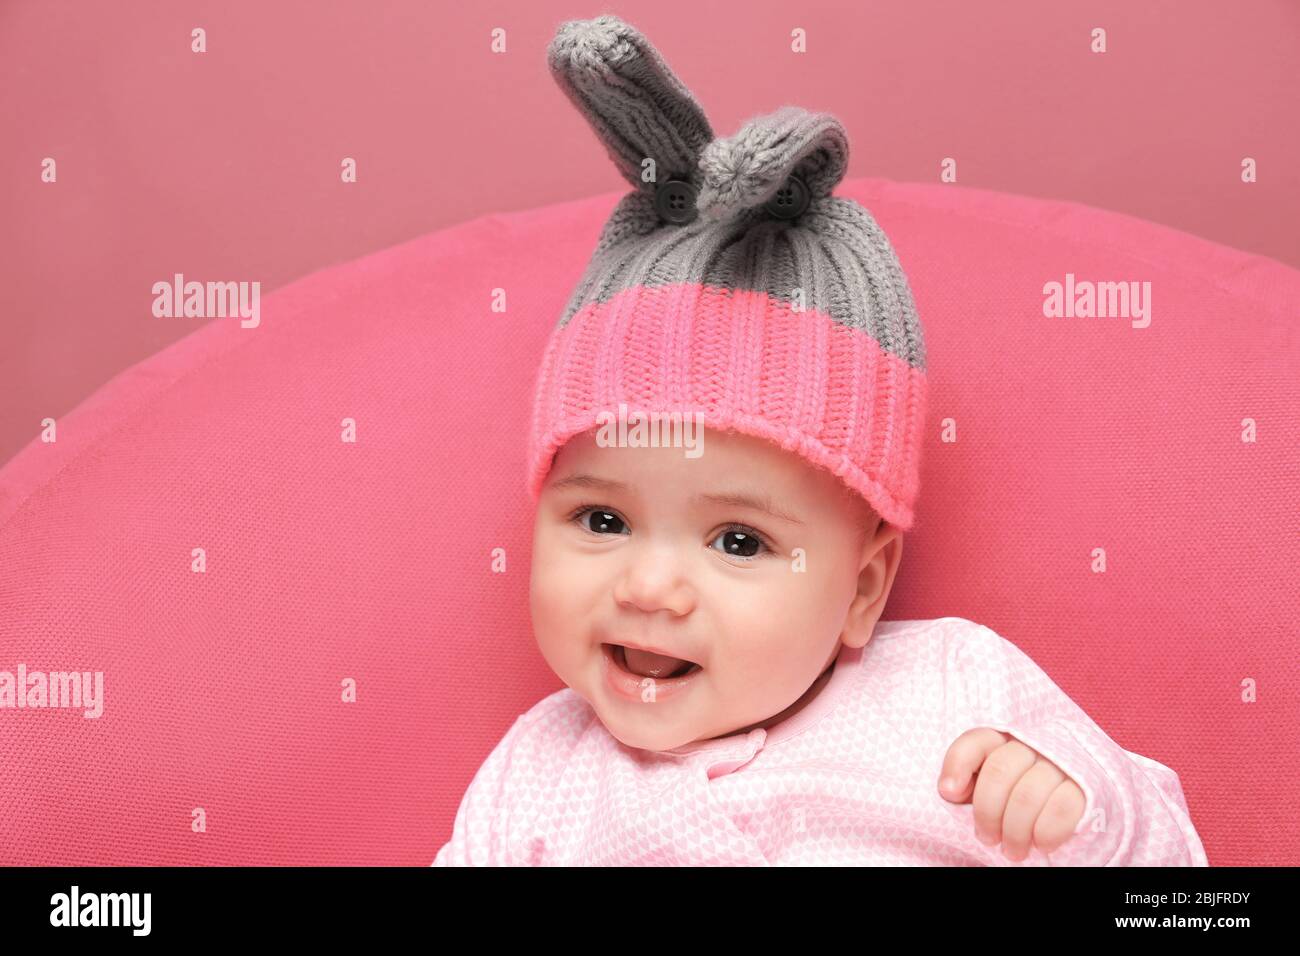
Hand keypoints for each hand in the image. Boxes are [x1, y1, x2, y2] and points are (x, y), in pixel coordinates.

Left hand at [938, 727, 1085, 861]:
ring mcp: (1063, 764)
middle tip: (988, 838)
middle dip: (987, 812)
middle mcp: (1036, 746)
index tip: (949, 793)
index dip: (957, 765)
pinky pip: (1059, 811)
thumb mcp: (993, 789)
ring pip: (1027, 795)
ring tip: (1013, 850)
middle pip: (998, 771)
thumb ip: (969, 782)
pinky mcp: (1087, 788)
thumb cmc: (1024, 800)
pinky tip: (1042, 844)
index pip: (978, 740)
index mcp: (1008, 741)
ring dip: (1014, 831)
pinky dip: (1044, 834)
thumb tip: (950, 789)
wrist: (1080, 813)